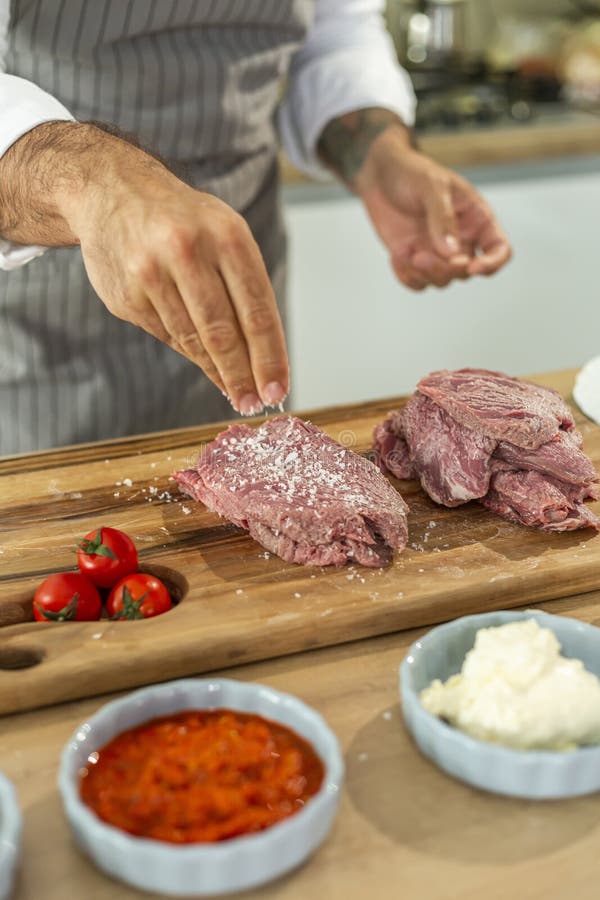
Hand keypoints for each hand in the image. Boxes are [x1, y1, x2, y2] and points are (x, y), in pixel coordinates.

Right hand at [0, 123, 288, 413]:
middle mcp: (188, 252)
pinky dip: (189, 352)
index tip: (278, 389)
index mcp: (226, 235)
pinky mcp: (126, 296)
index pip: (256, 309)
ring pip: (193, 340)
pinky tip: (204, 362)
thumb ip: (245, 287)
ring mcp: (151, 275)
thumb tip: (264, 355)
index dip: (269, 356)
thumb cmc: (183, 219)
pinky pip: (167, 336)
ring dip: (218, 372)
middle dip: (243, 375)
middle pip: (223, 332)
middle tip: (256, 403)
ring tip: (236, 392)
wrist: (110, 190)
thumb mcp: (225, 233)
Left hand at [354, 124, 511, 290]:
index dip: (492, 263)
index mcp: (476, 218)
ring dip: (424, 274)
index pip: (499, 249)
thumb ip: (443, 219)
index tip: (474, 268)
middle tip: (420, 256)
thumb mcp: (431, 187)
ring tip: (404, 253)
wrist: (380, 174)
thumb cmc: (412, 172)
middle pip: (465, 272)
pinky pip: (418, 283)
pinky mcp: (415, 260)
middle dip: (444, 270)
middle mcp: (461, 240)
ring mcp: (438, 252)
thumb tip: (451, 253)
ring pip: (442, 281)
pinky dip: (407, 277)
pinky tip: (396, 256)